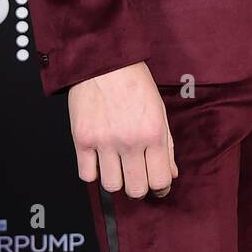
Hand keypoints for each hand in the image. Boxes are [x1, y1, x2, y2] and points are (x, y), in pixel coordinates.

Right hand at [69, 62, 178, 199]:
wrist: (104, 61)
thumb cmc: (134, 82)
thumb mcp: (159, 110)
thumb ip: (166, 145)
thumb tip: (169, 175)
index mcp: (153, 133)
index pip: (160, 180)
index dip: (160, 187)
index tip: (156, 185)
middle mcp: (130, 141)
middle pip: (135, 190)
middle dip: (138, 186)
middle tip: (136, 174)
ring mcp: (104, 142)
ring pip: (111, 186)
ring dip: (115, 179)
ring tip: (116, 163)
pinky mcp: (82, 139)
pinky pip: (87, 175)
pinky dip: (93, 171)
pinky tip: (99, 158)